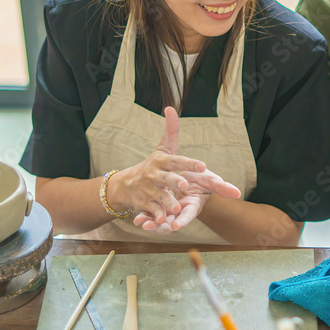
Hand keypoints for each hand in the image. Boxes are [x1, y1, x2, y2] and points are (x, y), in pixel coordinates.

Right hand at [107, 107, 240, 221]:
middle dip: (174, 180)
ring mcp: (148, 190)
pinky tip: (164, 221)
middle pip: (165, 178)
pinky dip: (156, 216)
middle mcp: (154, 175)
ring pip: (159, 196)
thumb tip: (170, 108)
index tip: (203, 165)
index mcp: (162, 161)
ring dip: (167, 201)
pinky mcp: (144, 204)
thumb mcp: (162, 148)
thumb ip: (170, 130)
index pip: (177, 160)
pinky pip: (152, 210)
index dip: (189, 163)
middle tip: (185, 183)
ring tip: (177, 207)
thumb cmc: (153, 164)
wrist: (126, 185)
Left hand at [133, 184, 220, 233]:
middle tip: (150, 228)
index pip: (188, 215)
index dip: (182, 221)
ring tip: (141, 223)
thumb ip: (223, 187)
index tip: (175, 226)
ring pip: (160, 222)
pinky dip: (145, 217)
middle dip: (161, 227)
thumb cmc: (201, 180)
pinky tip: (137, 218)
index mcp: (192, 206)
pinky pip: (152, 216)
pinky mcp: (161, 209)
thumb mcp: (211, 181)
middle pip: (171, 223)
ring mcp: (170, 212)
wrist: (189, 178)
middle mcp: (181, 212)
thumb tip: (238, 193)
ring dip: (151, 224)